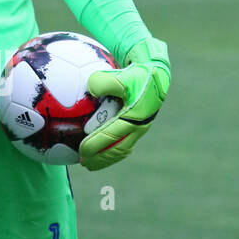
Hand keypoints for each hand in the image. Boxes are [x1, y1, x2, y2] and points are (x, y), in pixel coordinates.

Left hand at [79, 37, 169, 169]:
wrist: (157, 75)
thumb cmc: (137, 74)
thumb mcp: (122, 76)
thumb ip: (105, 81)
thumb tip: (90, 89)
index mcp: (134, 117)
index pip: (111, 136)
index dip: (96, 145)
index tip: (81, 150)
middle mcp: (139, 126)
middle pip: (117, 149)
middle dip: (100, 159)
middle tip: (83, 163)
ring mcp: (140, 129)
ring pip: (122, 150)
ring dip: (106, 159)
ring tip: (89, 164)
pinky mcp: (139, 128)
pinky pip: (125, 145)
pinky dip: (111, 152)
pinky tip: (99, 154)